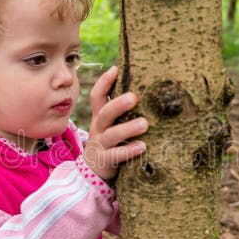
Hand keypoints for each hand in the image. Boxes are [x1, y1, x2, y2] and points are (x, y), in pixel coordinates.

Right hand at [83, 66, 148, 180]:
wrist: (93, 169)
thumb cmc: (110, 140)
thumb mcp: (110, 124)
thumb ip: (121, 110)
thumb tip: (143, 89)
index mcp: (100, 116)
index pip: (97, 96)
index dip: (104, 82)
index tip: (116, 69)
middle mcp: (98, 128)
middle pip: (105, 113)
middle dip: (118, 104)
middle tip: (134, 97)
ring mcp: (101, 144)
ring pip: (112, 134)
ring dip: (128, 128)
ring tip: (144, 124)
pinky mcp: (106, 160)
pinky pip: (116, 155)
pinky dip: (129, 150)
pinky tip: (142, 146)